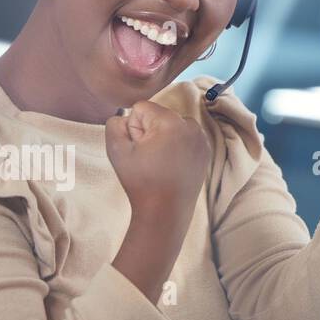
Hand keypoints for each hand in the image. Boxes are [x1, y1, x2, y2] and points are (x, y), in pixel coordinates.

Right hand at [106, 100, 208, 226]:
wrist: (165, 211)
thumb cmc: (140, 181)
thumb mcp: (116, 150)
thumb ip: (114, 123)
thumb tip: (125, 117)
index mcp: (170, 121)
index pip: (141, 108)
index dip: (133, 129)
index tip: (140, 150)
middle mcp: (190, 125)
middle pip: (158, 116)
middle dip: (149, 132)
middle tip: (150, 160)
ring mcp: (201, 138)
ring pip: (171, 125)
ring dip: (163, 138)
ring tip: (161, 163)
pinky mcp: (205, 150)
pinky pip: (184, 137)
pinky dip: (177, 147)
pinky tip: (172, 166)